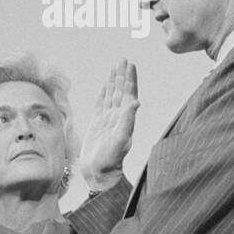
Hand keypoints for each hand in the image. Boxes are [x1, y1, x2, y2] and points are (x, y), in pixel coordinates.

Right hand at [79, 59, 138, 191]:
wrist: (98, 174)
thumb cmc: (110, 160)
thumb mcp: (120, 140)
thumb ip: (127, 121)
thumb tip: (136, 102)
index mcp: (125, 118)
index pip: (128, 93)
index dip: (129, 78)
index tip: (130, 64)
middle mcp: (118, 117)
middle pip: (120, 91)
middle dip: (122, 75)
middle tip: (122, 59)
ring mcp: (108, 120)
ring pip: (111, 95)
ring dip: (113, 81)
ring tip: (114, 67)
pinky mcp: (97, 125)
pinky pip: (101, 104)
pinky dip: (103, 93)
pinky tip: (105, 85)